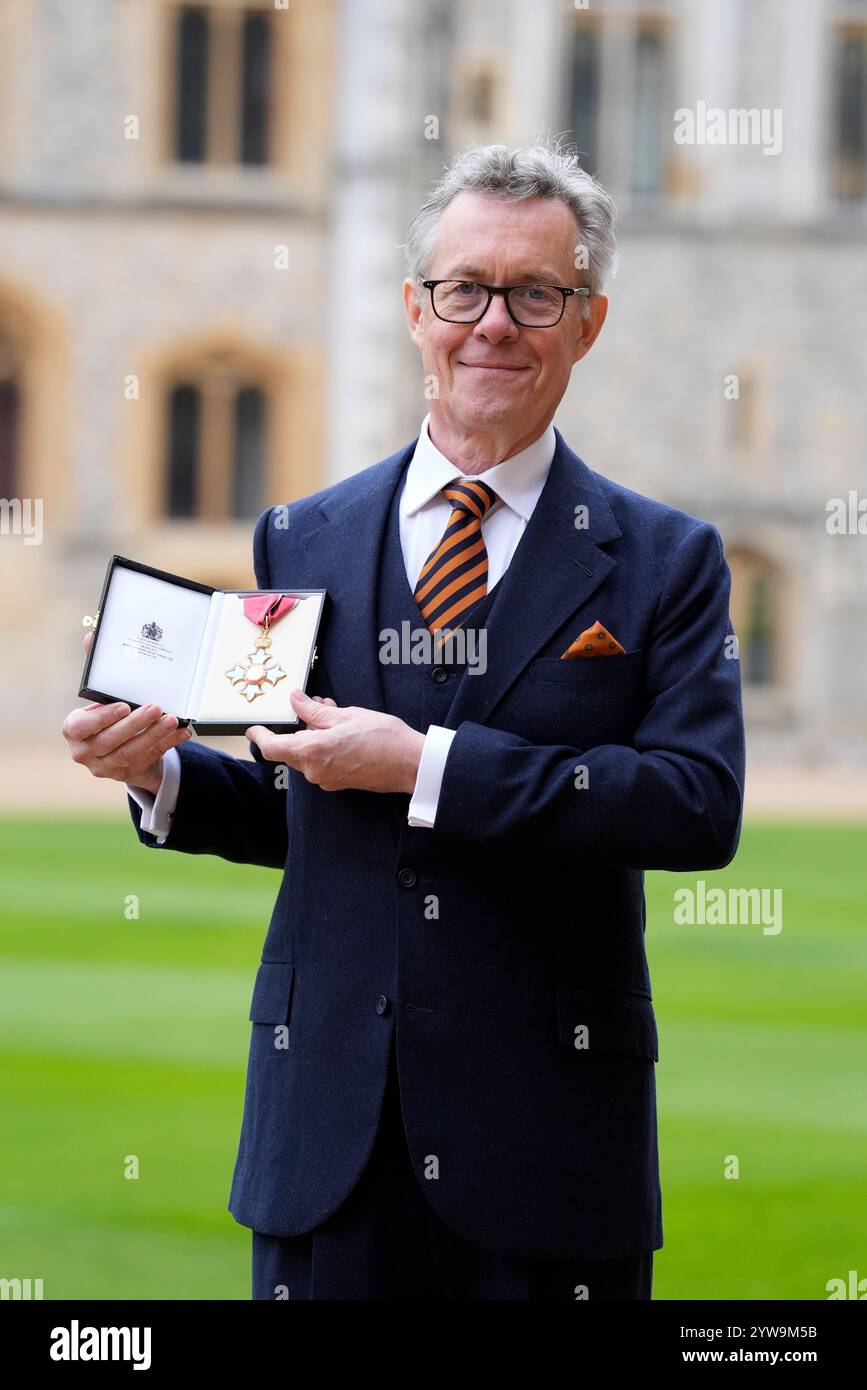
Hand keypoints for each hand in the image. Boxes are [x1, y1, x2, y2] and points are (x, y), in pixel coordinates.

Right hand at [61, 629, 192, 792]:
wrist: (117, 749)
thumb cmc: (106, 716)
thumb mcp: (98, 698)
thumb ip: (96, 671)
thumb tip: (91, 636)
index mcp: (74, 730)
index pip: (80, 727)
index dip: (101, 718)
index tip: (122, 706)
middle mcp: (85, 751)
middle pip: (110, 740)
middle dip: (135, 724)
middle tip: (155, 707)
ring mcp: (107, 766)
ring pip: (131, 752)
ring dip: (154, 735)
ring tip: (172, 719)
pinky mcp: (129, 772)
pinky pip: (151, 757)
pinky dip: (167, 744)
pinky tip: (181, 731)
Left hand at [246, 690, 424, 794]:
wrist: (410, 764)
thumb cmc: (383, 738)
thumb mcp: (346, 716)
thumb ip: (314, 711)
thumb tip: (295, 700)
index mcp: (312, 752)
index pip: (272, 748)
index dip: (260, 737)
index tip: (254, 728)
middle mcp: (315, 770)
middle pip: (290, 750)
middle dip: (296, 729)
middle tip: (311, 707)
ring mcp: (326, 780)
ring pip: (307, 755)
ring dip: (312, 736)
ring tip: (332, 714)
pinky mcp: (338, 783)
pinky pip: (321, 763)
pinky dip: (323, 748)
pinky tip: (340, 732)